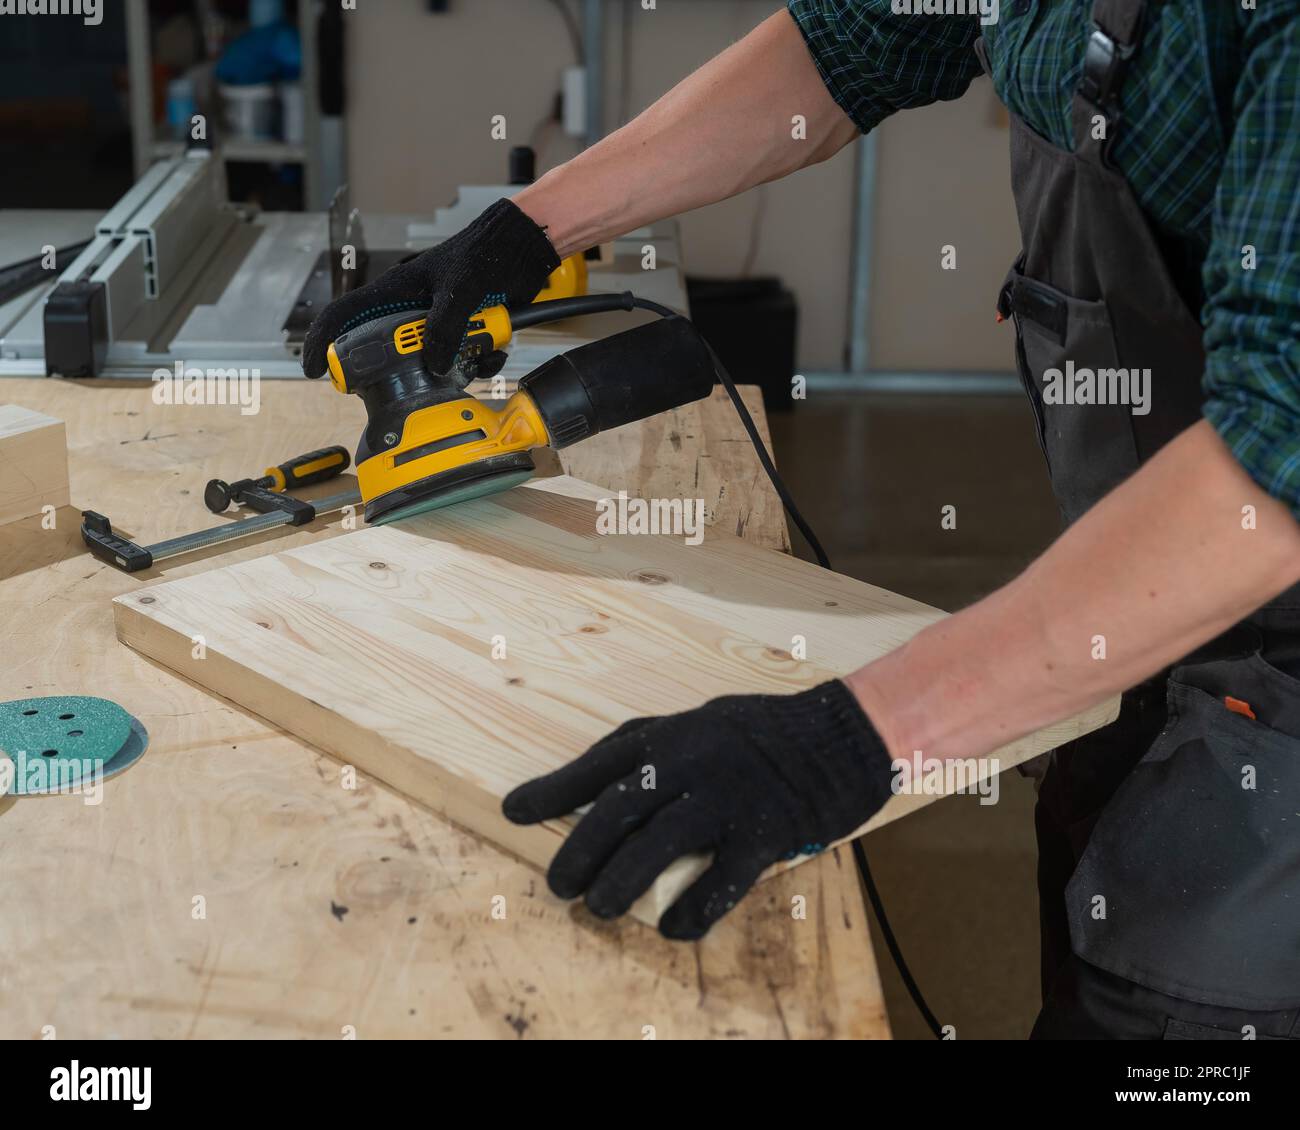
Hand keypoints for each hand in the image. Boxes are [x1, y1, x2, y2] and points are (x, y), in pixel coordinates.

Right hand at [301, 198, 559, 380]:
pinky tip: (495, 350)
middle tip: (427, 380)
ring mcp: (435, 324)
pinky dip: (479, 364)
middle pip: (387, 354)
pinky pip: (460, 363)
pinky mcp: (460, 334)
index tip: (317, 370)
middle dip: (408, 373)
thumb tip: (433, 366)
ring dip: (455, 369)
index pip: (343, 314)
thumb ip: (445, 326)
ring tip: (478, 352)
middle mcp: (409, 311)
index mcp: (395, 292)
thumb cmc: (486, 251)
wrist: (524, 249)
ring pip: (429, 364)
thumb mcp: (461, 287)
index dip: (323, 342)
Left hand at [502, 681, 893, 938]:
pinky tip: (672, 930)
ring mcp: (726, 797)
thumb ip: (654, 750)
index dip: (552, 790)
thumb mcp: (701, 722)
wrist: (842, 736)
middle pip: (617, 811)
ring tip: (596, 909)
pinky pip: (720, 881)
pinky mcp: (764, 832)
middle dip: (578, 852)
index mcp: (671, 734)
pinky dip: (691, 911)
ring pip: (656, 846)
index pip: (598, 765)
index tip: (514, 812)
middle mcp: (691, 761)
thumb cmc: (765, 731)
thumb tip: (601, 782)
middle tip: (559, 886)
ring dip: (619, 883)